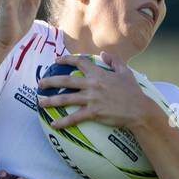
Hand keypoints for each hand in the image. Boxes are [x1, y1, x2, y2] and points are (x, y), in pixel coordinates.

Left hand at [37, 50, 154, 130]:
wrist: (139, 109)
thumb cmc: (133, 91)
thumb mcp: (126, 72)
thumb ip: (114, 61)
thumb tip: (103, 53)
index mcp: (99, 73)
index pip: (79, 63)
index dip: (66, 60)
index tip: (56, 60)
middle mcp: (92, 84)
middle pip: (66, 81)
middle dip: (50, 82)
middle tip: (40, 84)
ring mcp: (92, 99)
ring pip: (66, 99)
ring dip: (51, 101)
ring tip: (40, 103)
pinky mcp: (93, 112)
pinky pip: (74, 118)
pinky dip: (63, 122)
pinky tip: (54, 125)